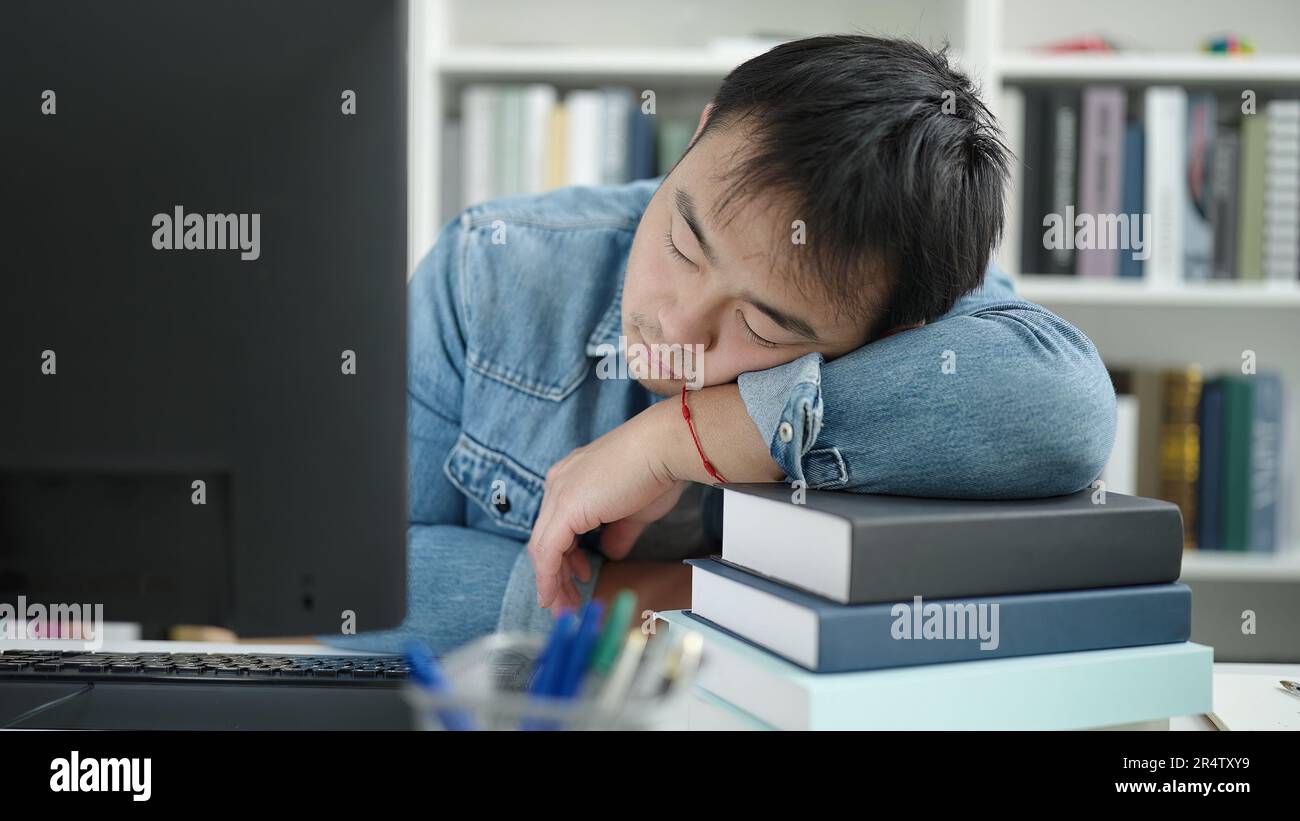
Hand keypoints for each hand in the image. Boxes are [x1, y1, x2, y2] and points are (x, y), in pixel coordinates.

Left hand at [528, 401, 684, 610]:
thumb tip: (611, 552)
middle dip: (556, 574)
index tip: (576, 578)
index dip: (564, 557)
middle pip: (545, 538)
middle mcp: (558, 483)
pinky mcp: (565, 507)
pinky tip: (555, 596)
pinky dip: (549, 577)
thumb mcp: (632, 511)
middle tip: (567, 601)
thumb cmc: (656, 471)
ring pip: (542, 547)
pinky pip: (547, 551)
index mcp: (571, 478)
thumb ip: (617, 532)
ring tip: (566, 605)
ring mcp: (558, 493)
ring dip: (552, 581)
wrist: (663, 447)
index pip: (557, 525)